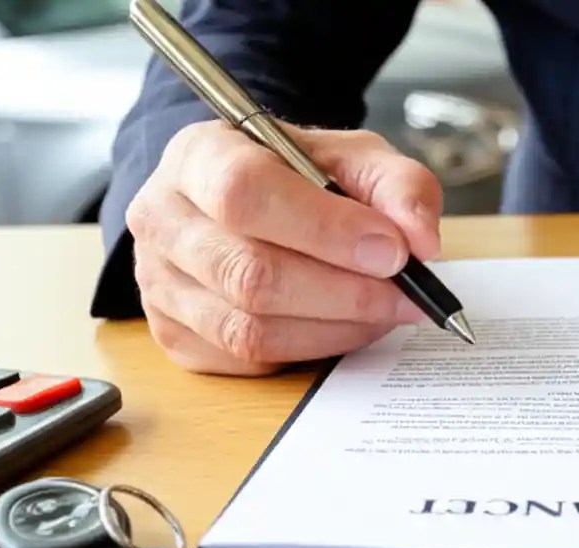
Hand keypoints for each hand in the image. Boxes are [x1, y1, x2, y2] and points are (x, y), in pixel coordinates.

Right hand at [125, 119, 441, 375]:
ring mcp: (158, 283)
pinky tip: (342, 325)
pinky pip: (247, 360)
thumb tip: (420, 241)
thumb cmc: (297, 178)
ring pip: (248, 329)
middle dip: (344, 292)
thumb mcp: (354, 159)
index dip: (325, 230)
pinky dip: (309, 349)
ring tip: (383, 310)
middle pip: (248, 273)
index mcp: (197, 156)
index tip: (393, 251)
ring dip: (333, 327)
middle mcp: (162, 219)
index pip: (245, 193)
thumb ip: (398, 186)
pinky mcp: (174, 335)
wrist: (247, 202)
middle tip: (406, 294)